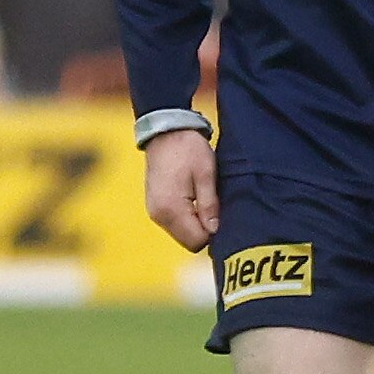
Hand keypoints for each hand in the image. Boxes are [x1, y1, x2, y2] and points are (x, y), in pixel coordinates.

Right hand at [145, 128, 220, 248]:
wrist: (165, 132)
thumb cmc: (188, 149)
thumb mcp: (206, 174)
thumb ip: (209, 205)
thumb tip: (214, 231)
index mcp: (171, 209)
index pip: (196, 241)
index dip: (212, 232)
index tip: (219, 214)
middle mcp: (158, 216)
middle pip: (188, 242)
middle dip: (204, 230)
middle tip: (213, 206)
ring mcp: (154, 212)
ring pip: (182, 234)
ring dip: (195, 223)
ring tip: (203, 199)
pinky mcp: (154, 207)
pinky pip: (174, 224)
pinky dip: (187, 218)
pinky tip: (193, 199)